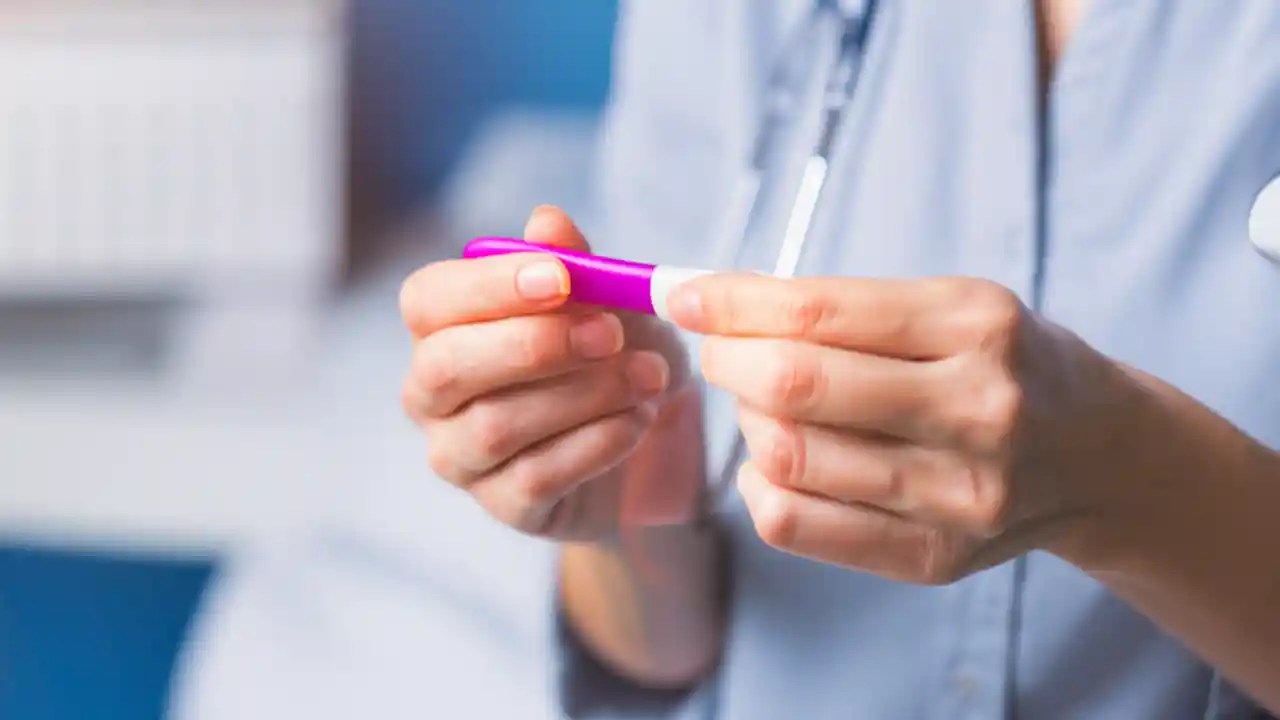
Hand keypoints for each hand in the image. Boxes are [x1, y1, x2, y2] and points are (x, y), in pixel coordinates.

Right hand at [399, 207, 700, 541]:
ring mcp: (462, 457)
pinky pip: (536, 476)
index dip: (488, 287)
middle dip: (534, 345)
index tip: (561, 277)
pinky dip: (597, 443)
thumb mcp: (605, 300)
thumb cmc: (610, 355)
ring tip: (649, 377)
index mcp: (442, 329)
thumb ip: (573, 263)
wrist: (653, 438)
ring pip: (498, 425)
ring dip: (584, 395)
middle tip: (612, 333)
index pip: (428, 301)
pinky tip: (639, 421)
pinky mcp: (505, 507)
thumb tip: (546, 221)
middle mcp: (433, 395)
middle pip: (447, 367)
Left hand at [667, 274, 1139, 582]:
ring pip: (788, 456)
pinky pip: (796, 525)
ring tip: (758, 401)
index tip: (680, 291)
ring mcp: (959, 495)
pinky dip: (758, 483)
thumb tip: (711, 299)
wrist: (1100, 456)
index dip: (730, 302)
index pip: (818, 313)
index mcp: (978, 327)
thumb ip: (841, 307)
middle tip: (715, 349)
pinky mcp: (935, 557)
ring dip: (744, 420)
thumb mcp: (950, 307)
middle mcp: (977, 411)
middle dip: (726, 360)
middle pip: (795, 386)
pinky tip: (770, 457)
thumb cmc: (1003, 364)